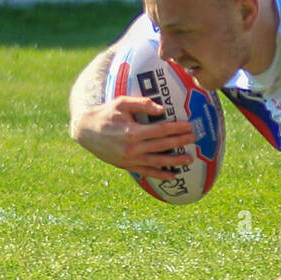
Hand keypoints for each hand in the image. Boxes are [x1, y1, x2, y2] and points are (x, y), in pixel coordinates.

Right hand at [71, 94, 197, 177]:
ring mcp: (130, 159)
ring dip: (175, 161)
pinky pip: (147, 172)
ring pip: (157, 162)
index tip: (189, 126)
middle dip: (180, 142)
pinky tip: (172, 176)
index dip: (177, 128)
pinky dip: (160, 175)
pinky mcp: (126, 166)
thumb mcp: (121, 103)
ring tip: (189, 159)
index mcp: (132, 132)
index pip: (161, 131)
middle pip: (162, 146)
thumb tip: (162, 109)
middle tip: (194, 139)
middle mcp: (132, 148)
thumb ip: (142, 104)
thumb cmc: (105, 114)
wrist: (86, 131)